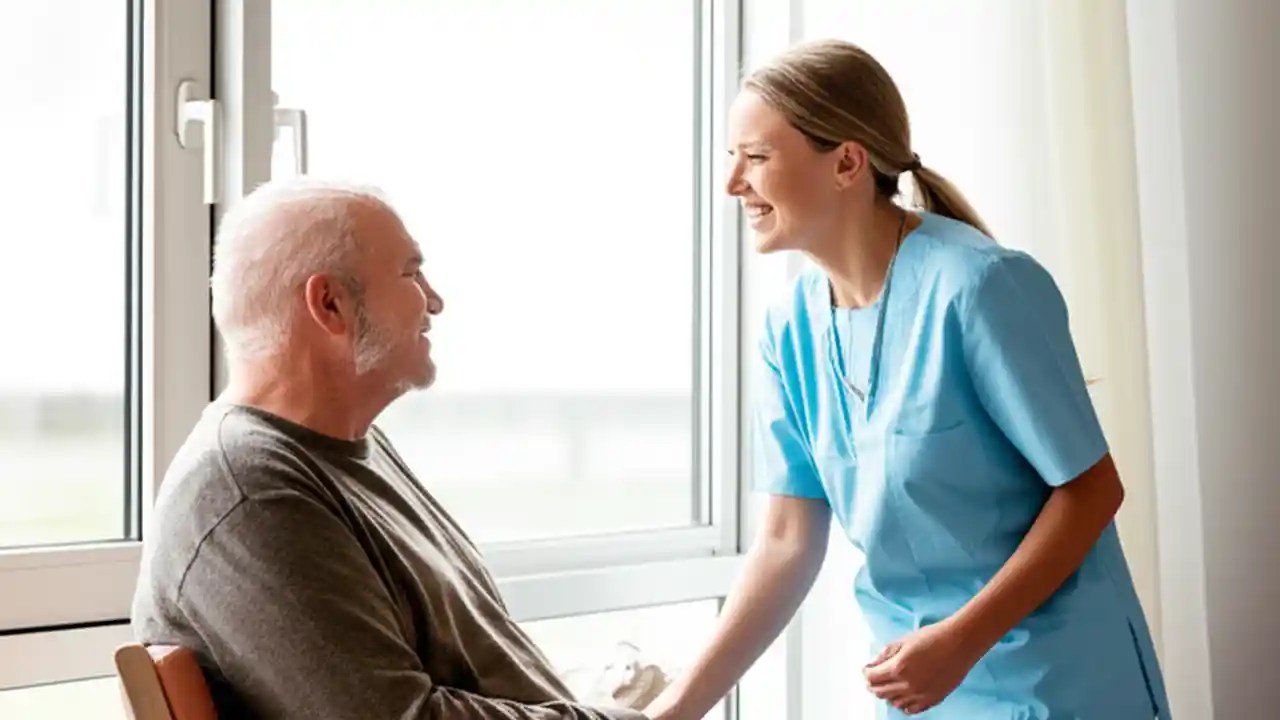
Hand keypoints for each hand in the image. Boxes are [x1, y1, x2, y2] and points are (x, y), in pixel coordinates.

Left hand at [862, 618, 985, 714]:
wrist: (960, 643)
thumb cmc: (933, 637)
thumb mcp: (903, 641)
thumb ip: (885, 654)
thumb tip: (873, 664)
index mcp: (898, 668)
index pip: (872, 678)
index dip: (866, 673)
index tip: (867, 669)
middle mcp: (908, 685)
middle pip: (880, 692)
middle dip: (873, 684)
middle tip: (874, 677)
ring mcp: (921, 695)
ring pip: (894, 703)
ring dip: (887, 694)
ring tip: (889, 685)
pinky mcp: (933, 700)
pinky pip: (911, 710)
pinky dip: (903, 704)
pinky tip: (903, 695)